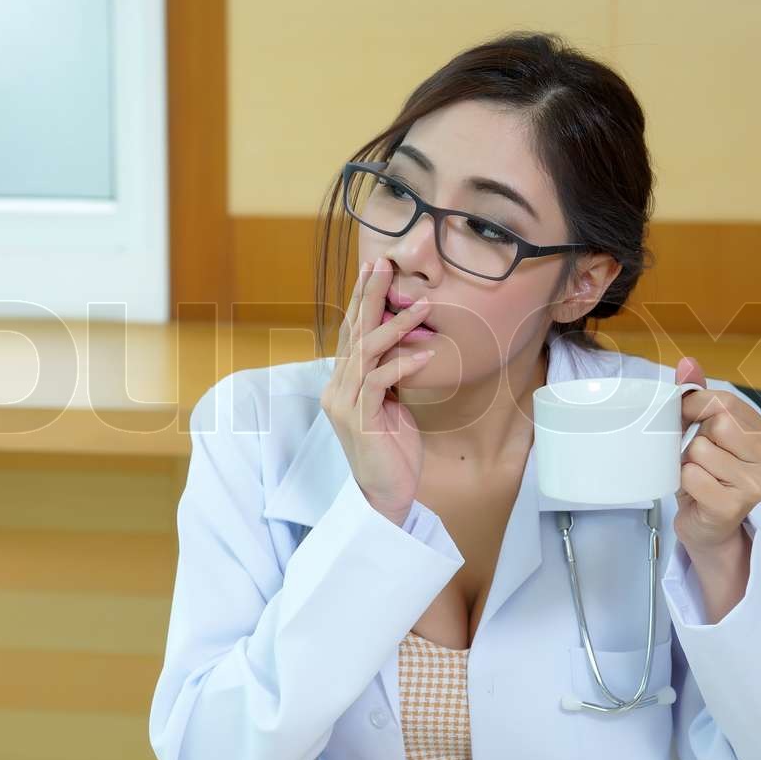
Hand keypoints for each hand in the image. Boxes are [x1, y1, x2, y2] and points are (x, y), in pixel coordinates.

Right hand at [321, 257, 434, 525]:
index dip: (361, 298)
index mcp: (342, 382)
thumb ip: (389, 374)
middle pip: (352, 332)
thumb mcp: (392, 403)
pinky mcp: (361, 421)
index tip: (374, 268)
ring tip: (423, 306)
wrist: (386, 494)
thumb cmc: (392, 449)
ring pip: (366, 353)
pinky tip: (423, 353)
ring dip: (396, 326)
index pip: (351, 331)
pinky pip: (380, 383)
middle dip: (369, 296)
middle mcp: (337, 388)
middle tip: (385, 264)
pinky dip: (403, 364)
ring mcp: (345, 404)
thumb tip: (403, 342)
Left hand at [674, 355, 760, 554]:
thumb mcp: (701, 433)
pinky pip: (692, 476)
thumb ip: (697, 396)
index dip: (692, 407)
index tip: (685, 421)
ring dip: (688, 463)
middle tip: (697, 459)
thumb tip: (688, 362)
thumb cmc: (705, 477)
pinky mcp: (736, 505)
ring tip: (698, 476)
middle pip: (715, 423)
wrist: (707, 527)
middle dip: (694, 439)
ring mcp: (758, 484)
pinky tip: (697, 493)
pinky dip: (684, 482)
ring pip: (701, 450)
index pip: (722, 400)